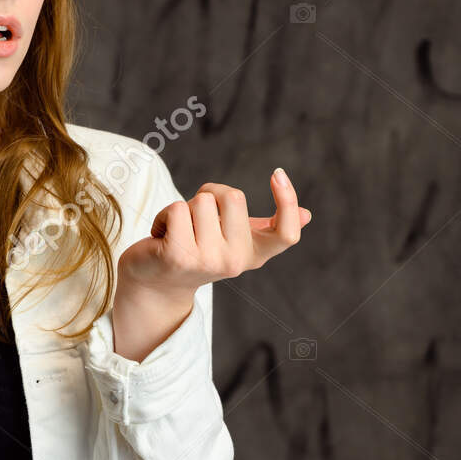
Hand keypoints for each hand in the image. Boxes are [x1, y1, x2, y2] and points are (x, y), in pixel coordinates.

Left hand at [118, 166, 310, 297]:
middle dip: (210, 194)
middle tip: (195, 219)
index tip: (277, 174)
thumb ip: (264, 227)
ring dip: (184, 208)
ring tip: (177, 232)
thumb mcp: (232, 240)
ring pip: (202, 200)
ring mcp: (207, 261)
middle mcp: (234, 262)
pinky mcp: (178, 256)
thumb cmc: (195, 253)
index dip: (288, 201)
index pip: (286, 234)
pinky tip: (160, 237)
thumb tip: (307, 215)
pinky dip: (164, 215)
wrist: (153, 285)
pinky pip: (177, 209)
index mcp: (253, 255)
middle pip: (234, 196)